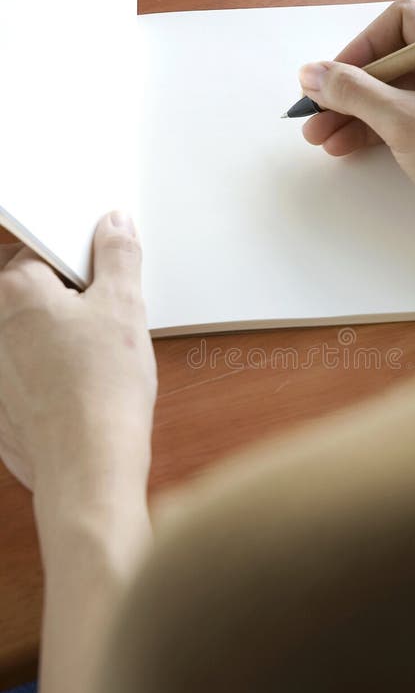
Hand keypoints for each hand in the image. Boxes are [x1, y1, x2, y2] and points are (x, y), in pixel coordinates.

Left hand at [0, 212, 155, 491]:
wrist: (88, 466)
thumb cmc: (102, 392)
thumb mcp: (125, 308)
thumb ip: (118, 257)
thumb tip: (114, 226)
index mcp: (16, 290)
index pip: (39, 251)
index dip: (76, 262)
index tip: (101, 279)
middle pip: (29, 293)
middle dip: (65, 300)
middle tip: (103, 322)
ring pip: (27, 335)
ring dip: (56, 339)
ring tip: (95, 361)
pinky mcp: (0, 403)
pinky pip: (23, 374)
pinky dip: (48, 375)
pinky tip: (80, 390)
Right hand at [299, 0, 414, 275]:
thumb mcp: (402, 121)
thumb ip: (353, 92)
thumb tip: (313, 74)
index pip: (400, 22)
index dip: (360, 48)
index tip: (332, 77)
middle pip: (394, 62)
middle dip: (350, 89)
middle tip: (316, 113)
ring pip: (398, 94)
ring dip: (358, 113)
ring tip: (322, 137)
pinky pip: (409, 119)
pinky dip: (379, 130)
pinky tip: (349, 145)